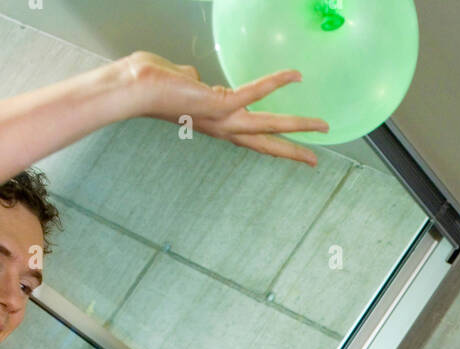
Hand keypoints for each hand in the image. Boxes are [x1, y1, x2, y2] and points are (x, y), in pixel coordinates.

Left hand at [121, 51, 329, 164]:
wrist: (135, 87)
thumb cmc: (151, 83)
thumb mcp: (180, 82)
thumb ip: (193, 81)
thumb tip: (194, 75)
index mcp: (216, 124)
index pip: (250, 138)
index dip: (271, 145)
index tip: (289, 152)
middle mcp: (223, 128)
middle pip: (266, 144)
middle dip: (292, 152)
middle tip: (316, 160)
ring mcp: (223, 118)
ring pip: (270, 126)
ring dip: (298, 126)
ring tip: (323, 126)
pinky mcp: (221, 103)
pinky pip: (255, 92)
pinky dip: (276, 82)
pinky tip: (295, 76)